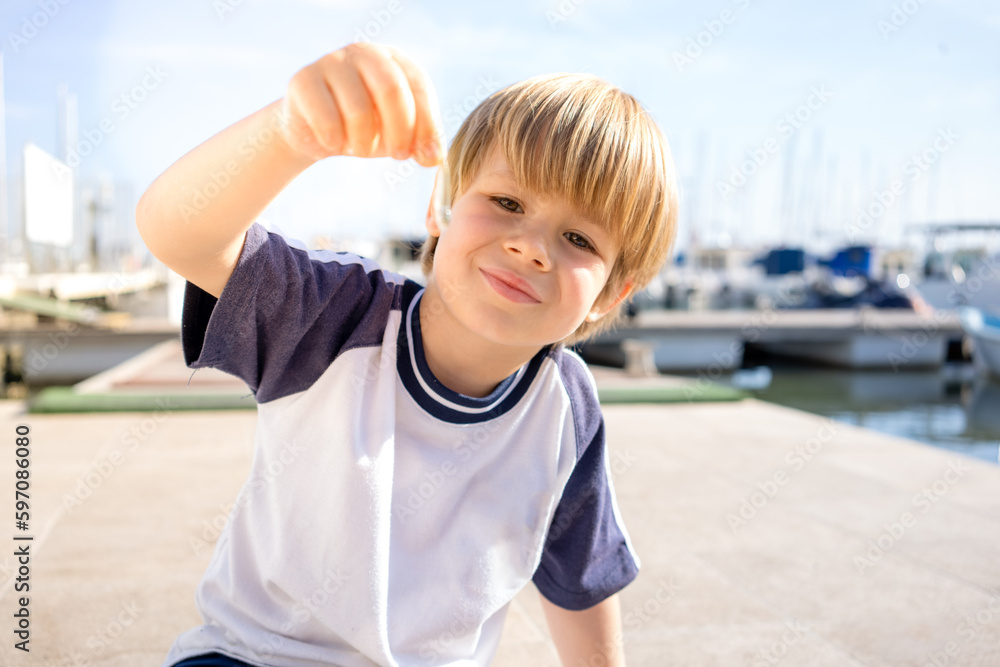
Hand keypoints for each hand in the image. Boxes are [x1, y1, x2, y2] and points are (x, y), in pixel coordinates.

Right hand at [277, 43, 442, 165]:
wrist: (315, 132)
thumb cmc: (365, 130)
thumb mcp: (398, 136)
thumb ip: (420, 143)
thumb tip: (434, 159)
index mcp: (394, 60)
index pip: (419, 85)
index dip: (427, 124)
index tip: (426, 156)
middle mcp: (365, 53)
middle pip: (391, 89)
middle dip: (400, 131)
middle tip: (399, 155)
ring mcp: (332, 61)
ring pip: (358, 109)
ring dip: (365, 142)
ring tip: (362, 149)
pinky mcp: (303, 80)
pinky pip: (327, 119)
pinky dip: (335, 141)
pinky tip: (334, 143)